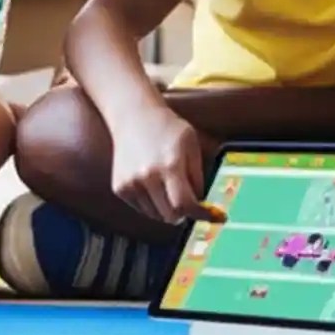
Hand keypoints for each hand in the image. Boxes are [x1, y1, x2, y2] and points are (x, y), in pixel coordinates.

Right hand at [111, 104, 212, 225]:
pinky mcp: (120, 188)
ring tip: (168, 187)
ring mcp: (131, 184)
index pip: (185, 204)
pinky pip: (141, 209)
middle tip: (189, 203)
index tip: (214, 217)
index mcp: (170, 165)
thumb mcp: (192, 145)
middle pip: (170, 215)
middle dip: (184, 213)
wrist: (134, 117)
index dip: (201, 214)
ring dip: (167, 209)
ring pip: (156, 215)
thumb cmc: (167, 128)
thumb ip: (197, 175)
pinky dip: (152, 204)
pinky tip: (153, 184)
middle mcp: (148, 177)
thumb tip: (202, 202)